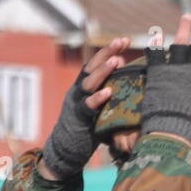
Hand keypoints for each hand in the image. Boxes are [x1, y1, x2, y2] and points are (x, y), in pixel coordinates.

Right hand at [39, 36, 131, 180]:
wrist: (65, 150)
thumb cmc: (87, 127)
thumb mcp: (97, 105)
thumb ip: (107, 90)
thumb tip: (125, 71)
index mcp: (84, 86)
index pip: (96, 63)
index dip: (109, 50)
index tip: (124, 40)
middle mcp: (78, 90)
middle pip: (91, 67)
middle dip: (107, 53)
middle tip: (121, 41)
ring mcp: (76, 103)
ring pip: (89, 83)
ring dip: (102, 71)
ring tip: (116, 61)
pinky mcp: (78, 119)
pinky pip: (87, 106)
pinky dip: (97, 99)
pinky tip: (108, 92)